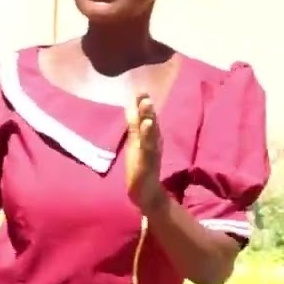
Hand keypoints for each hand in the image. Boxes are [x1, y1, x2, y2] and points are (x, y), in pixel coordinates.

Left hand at [125, 93, 166, 210]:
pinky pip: (149, 151)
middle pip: (151, 124)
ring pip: (151, 135)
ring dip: (149, 122)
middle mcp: (153, 143)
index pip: (147, 119)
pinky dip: (148, 140)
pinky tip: (147, 129)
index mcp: (149, 138)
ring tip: (147, 108)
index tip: (141, 92)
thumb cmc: (140, 164)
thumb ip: (134, 125)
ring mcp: (151, 153)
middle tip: (145, 96)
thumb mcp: (136, 142)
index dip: (144, 106)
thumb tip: (130, 107)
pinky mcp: (148, 164)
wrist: (145, 191)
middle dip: (148, 111)